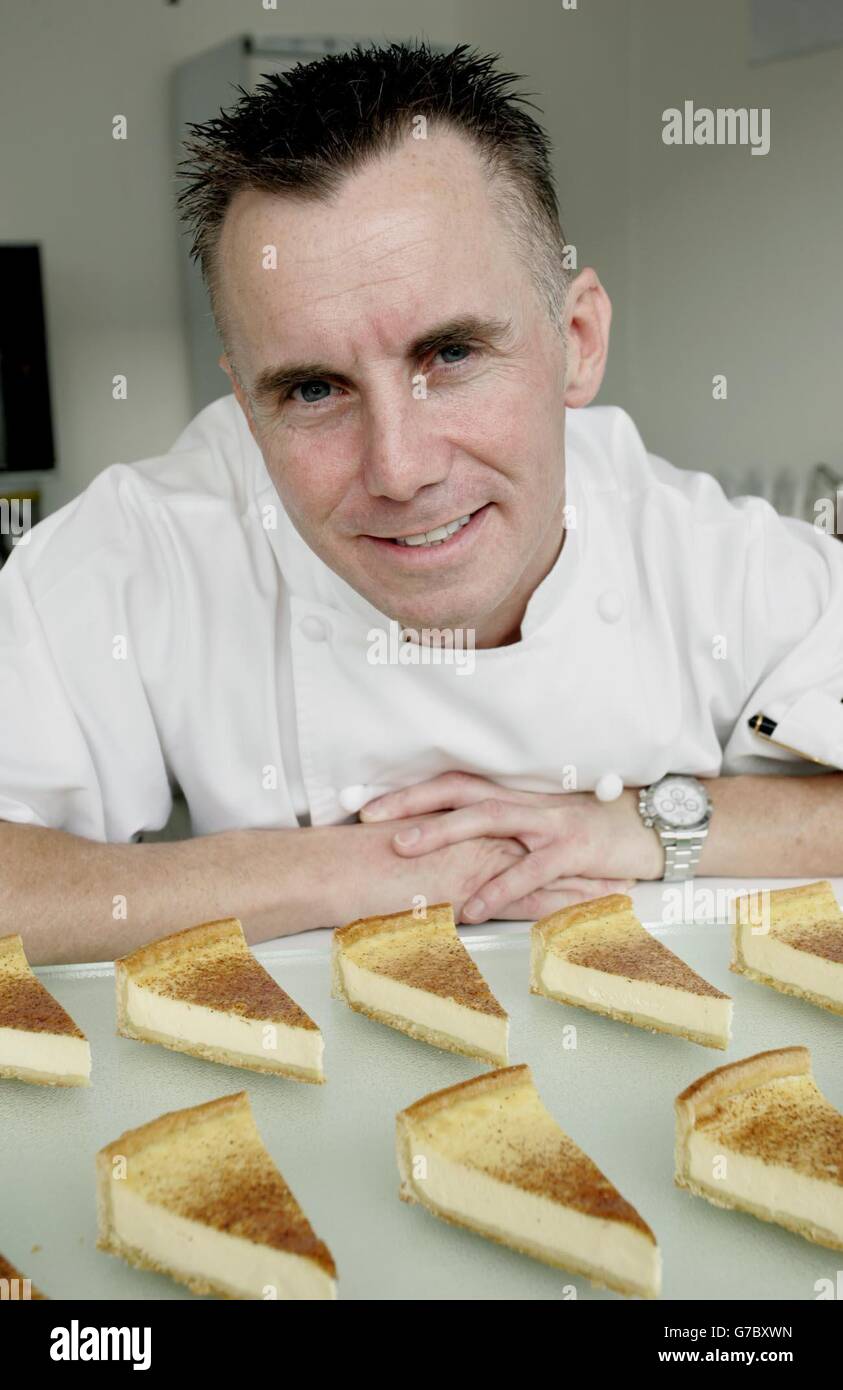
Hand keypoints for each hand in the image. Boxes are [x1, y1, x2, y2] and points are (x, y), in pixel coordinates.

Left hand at [360, 772, 662, 921]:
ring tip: (404, 851)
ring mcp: (550, 824)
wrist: (653, 829)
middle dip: (413, 803)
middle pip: (461, 793)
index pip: (456, 784)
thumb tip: (456, 848)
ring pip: (488, 820)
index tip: (371, 803)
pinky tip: (472, 908)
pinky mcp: (574, 851)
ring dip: (443, 833)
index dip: (413, 792)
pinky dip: (499, 888)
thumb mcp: (544, 826)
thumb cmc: (593, 831)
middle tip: (370, 818)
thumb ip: (506, 834)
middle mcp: (527, 803)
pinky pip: (531, 869)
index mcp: (516, 797)